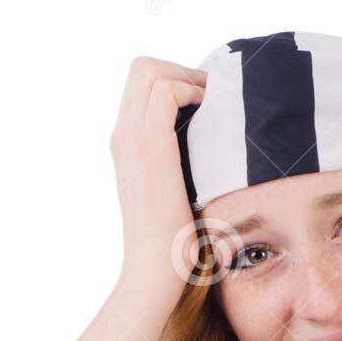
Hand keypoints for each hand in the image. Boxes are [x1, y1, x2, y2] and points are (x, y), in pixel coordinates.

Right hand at [110, 55, 205, 302]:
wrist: (155, 273)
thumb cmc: (173, 247)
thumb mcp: (177, 199)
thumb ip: (184, 171)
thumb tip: (218, 158)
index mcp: (127, 148)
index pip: (142, 86)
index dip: (175, 81)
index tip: (208, 104)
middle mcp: (123, 137)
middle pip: (142, 68)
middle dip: (182, 71)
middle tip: (214, 98)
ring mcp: (132, 139)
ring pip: (151, 69)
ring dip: (190, 78)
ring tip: (217, 103)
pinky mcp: (149, 146)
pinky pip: (167, 89)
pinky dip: (193, 90)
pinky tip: (216, 115)